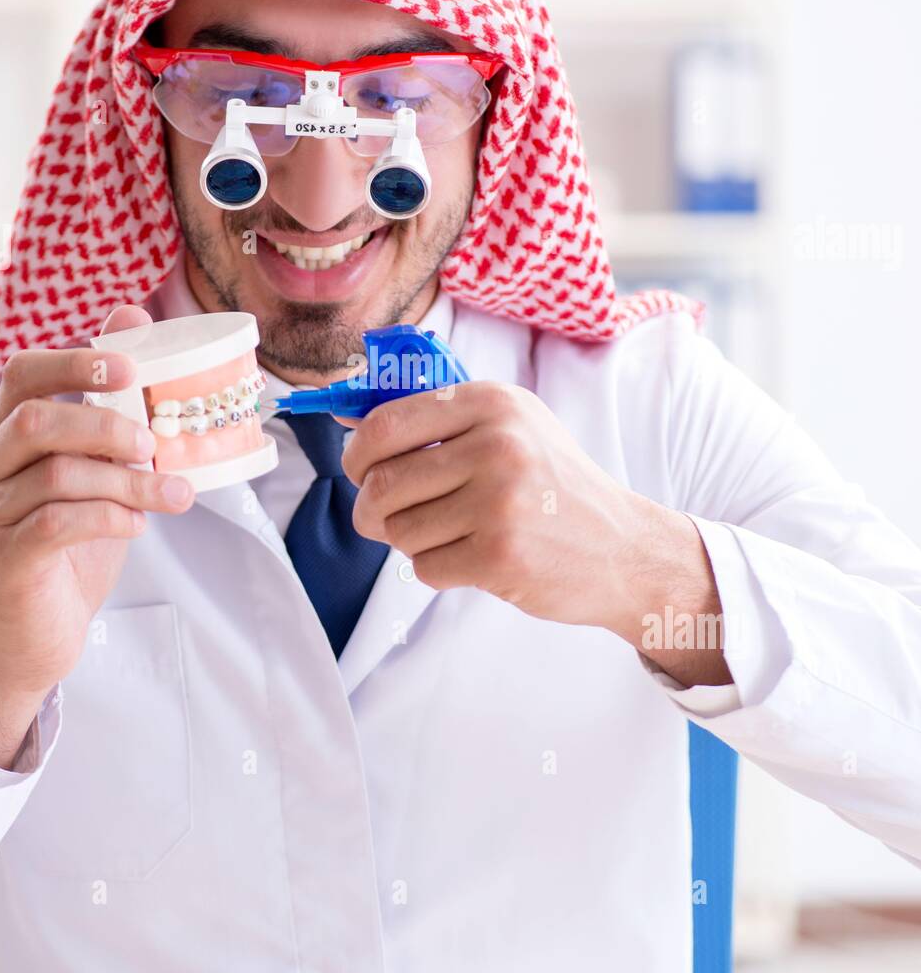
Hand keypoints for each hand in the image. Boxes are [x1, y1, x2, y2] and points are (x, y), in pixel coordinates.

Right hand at [0, 306, 195, 764]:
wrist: (38, 632)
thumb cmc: (73, 543)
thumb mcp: (100, 473)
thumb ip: (113, 411)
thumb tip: (137, 324)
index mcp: (10, 437)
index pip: (22, 374)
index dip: (75, 362)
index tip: (132, 368)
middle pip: (37, 419)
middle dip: (105, 424)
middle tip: (154, 444)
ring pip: (58, 475)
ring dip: (129, 481)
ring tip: (173, 494)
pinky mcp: (7, 557)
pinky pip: (57, 522)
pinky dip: (110, 517)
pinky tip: (138, 525)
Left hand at [340, 382, 726, 680]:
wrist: (623, 548)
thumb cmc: (552, 486)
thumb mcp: (509, 428)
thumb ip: (434, 420)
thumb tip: (347, 421)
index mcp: (491, 403)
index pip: (385, 424)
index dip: (358, 456)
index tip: (361, 472)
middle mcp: (497, 445)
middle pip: (381, 483)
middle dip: (373, 509)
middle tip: (390, 518)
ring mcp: (501, 501)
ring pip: (398, 530)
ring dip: (410, 542)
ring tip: (450, 535)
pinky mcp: (501, 555)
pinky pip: (425, 567)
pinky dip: (437, 569)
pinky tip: (472, 557)